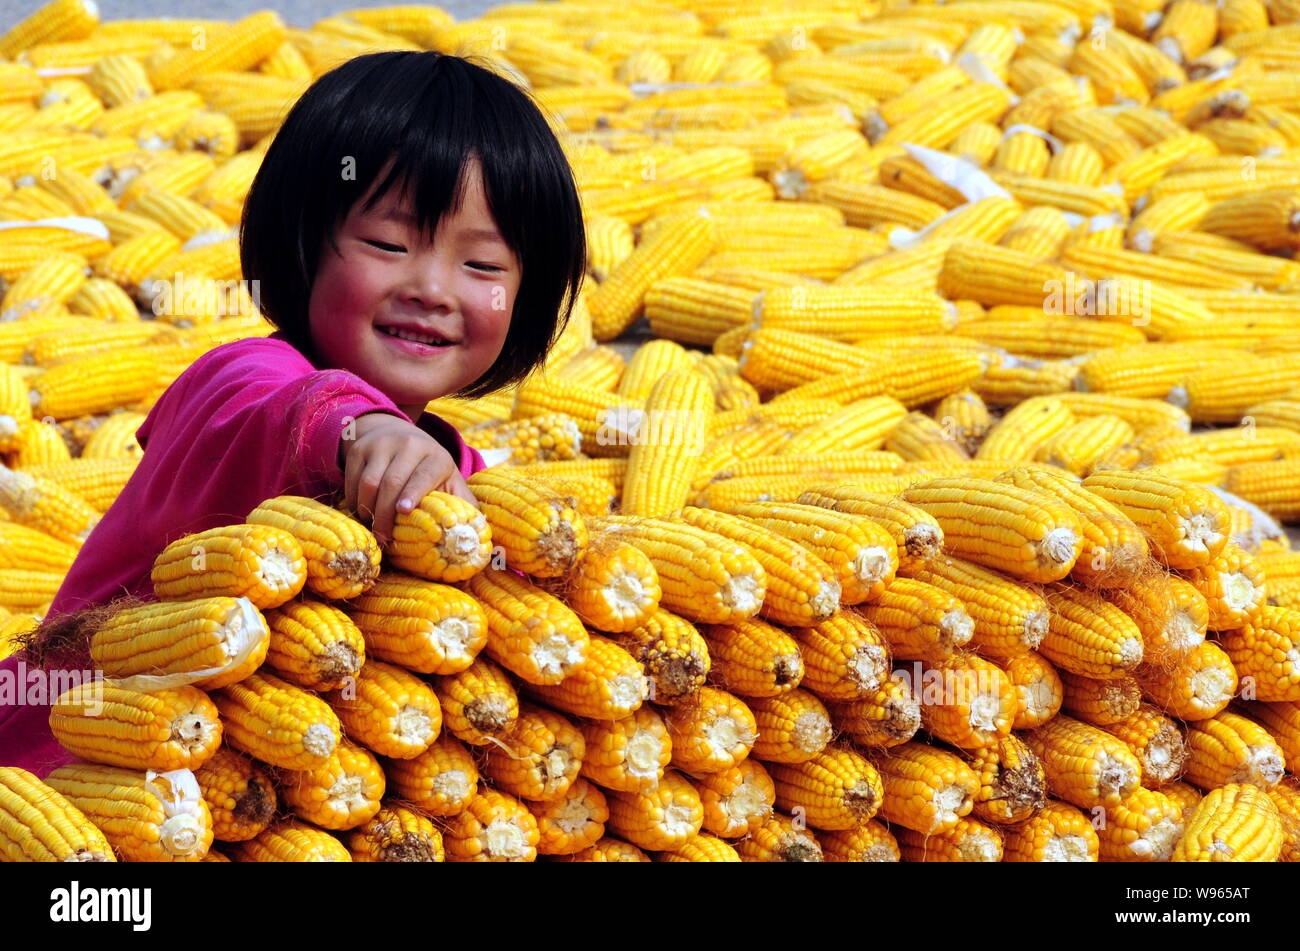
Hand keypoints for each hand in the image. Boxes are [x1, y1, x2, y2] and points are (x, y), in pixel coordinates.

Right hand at [341, 412, 479, 545]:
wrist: (398, 435)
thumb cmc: (429, 469)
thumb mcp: (449, 480)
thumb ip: (462, 503)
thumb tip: (475, 531)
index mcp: (436, 456)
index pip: (423, 474)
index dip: (413, 492)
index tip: (404, 511)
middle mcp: (409, 445)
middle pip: (391, 483)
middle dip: (385, 514)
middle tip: (384, 538)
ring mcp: (381, 445)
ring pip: (368, 482)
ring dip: (367, 510)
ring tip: (372, 528)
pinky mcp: (360, 449)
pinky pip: (352, 480)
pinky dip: (353, 501)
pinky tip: (362, 513)